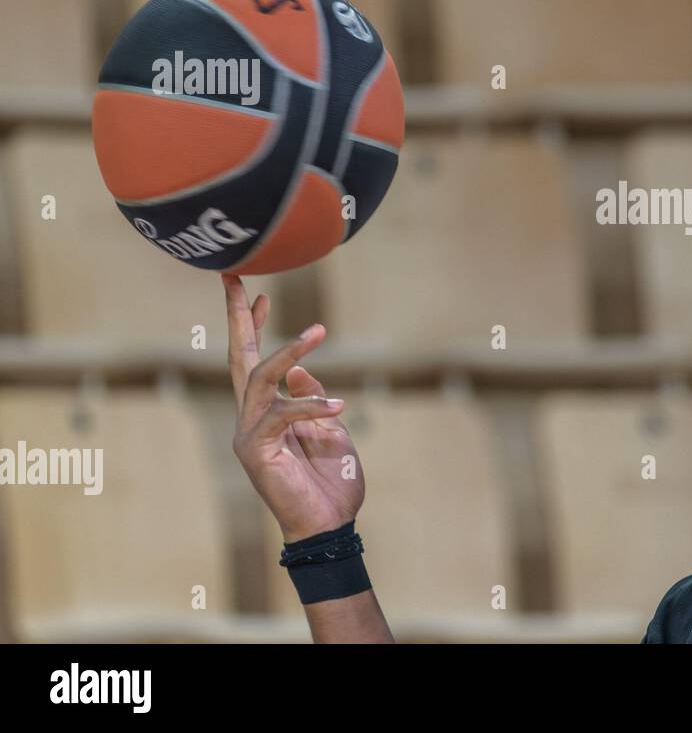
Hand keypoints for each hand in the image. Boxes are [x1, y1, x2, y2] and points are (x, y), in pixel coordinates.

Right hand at [223, 273, 364, 543]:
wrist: (329, 526)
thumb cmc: (331, 483)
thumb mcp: (329, 430)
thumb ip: (311, 399)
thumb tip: (300, 370)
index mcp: (268, 412)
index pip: (255, 361)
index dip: (252, 326)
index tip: (256, 290)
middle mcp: (250, 418)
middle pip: (239, 358)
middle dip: (237, 318)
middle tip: (238, 279)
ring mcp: (248, 434)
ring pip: (261, 377)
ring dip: (291, 350)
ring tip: (319, 330)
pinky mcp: (255, 451)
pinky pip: (282, 414)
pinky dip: (312, 406)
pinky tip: (339, 406)